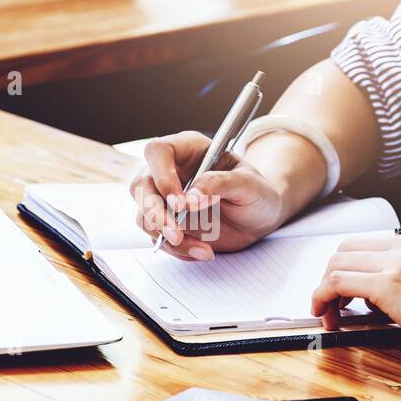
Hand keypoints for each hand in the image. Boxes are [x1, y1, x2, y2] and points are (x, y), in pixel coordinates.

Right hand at [129, 131, 285, 260]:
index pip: (158, 152)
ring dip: (165, 236)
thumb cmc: (256, 192)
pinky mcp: (168, 222)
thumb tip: (192, 196)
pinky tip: (201, 250)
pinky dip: (176, 249)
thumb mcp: (249, 184)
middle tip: (177, 233)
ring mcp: (165, 198)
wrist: (259, 218)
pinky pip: (157, 236)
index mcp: (189, 149)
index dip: (162, 176)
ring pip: (143, 214)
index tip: (180, 203)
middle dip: (155, 213)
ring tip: (201, 248)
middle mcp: (171, 171)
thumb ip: (221, 184)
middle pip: (141, 186)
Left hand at [311, 229, 400, 369]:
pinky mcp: (388, 285)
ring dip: (324, 290)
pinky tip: (325, 314)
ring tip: (328, 314)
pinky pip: (336, 283)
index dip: (352, 267)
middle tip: (333, 303)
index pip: (371, 243)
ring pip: (337, 263)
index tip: (348, 290)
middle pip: (348, 249)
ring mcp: (398, 261)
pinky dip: (322, 297)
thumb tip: (381, 294)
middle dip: (332, 275)